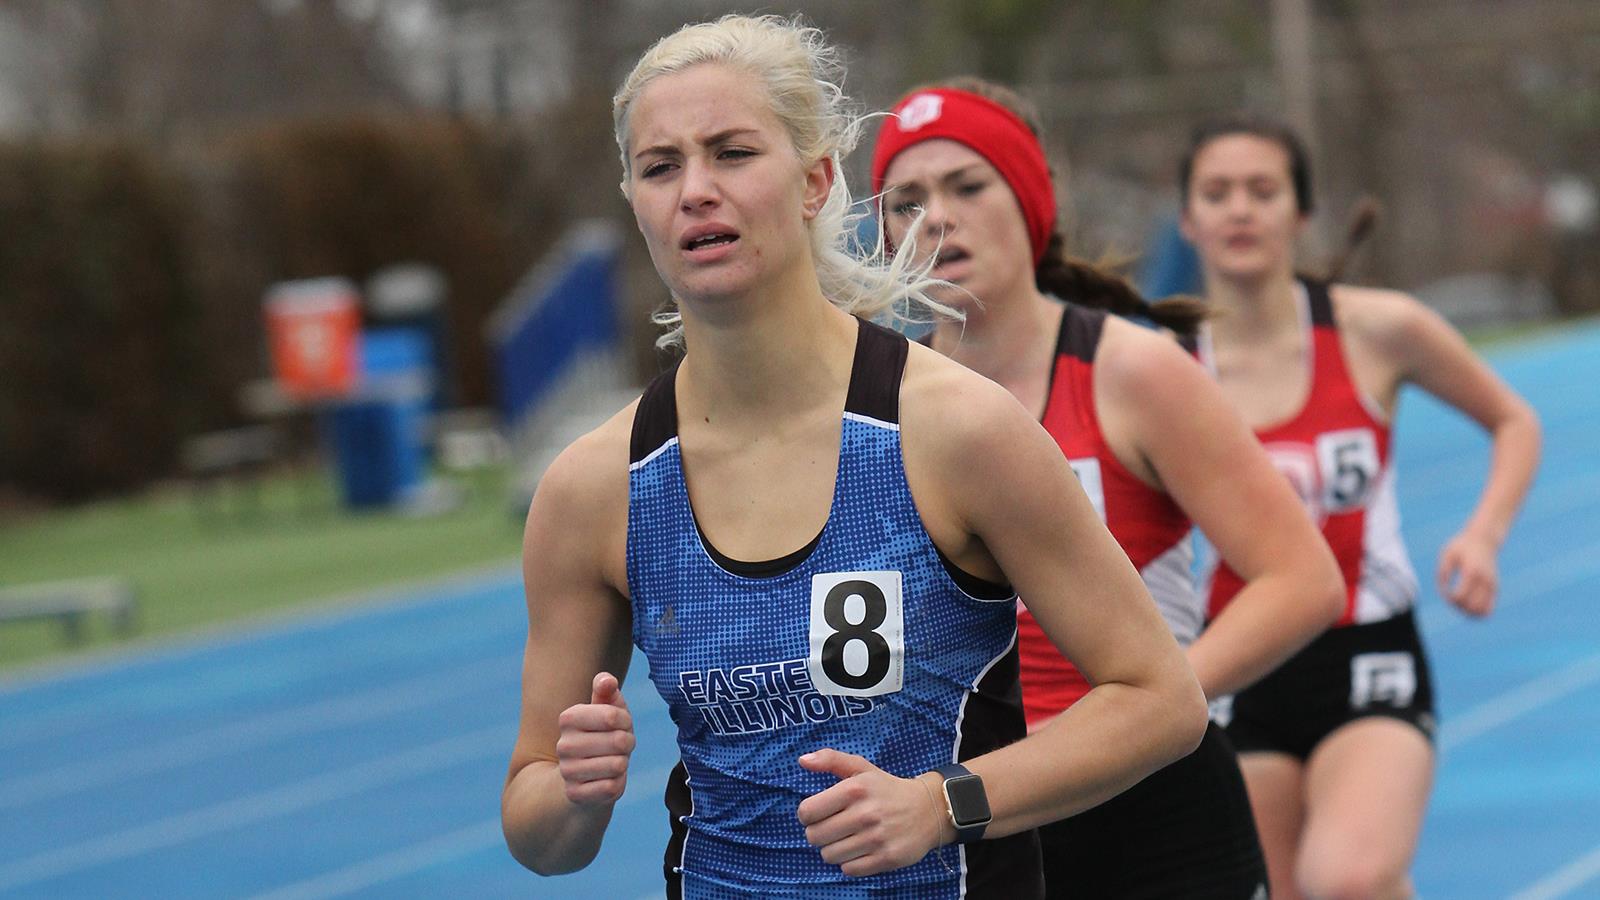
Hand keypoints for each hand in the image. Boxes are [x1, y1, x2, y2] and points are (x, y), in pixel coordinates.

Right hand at [555, 672, 634, 805]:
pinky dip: (617, 783)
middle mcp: (563, 744)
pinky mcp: (575, 794)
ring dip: (622, 764)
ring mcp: (567, 771)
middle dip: (627, 744)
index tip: (620, 725)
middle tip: (618, 747)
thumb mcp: (607, 710)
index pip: (613, 716)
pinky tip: (607, 780)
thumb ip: (607, 691)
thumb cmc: (601, 736)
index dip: (626, 721)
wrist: (582, 777)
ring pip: (617, 765)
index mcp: (568, 718)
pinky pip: (612, 788)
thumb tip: (607, 680)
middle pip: (619, 741)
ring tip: (612, 761)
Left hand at [796, 749, 947, 876]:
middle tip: (832, 827)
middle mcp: (865, 814)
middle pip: (814, 837)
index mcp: (854, 789)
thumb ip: (830, 760)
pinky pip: (848, 869)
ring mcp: (876, 838)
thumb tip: (802, 760)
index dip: (807, 814)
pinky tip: (861, 849)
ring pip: (829, 856)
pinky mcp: (886, 859)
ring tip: (847, 838)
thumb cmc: (887, 788)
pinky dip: (850, 862)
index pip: (807, 812)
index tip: (818, 813)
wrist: (928, 809)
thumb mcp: (861, 768)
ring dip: (833, 849)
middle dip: (818, 833)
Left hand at [1437, 529, 1498, 616]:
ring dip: (1469, 614)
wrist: (1483, 540)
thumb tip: (1444, 593)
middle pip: (1473, 607)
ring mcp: (1492, 585)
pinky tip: (1468, 606)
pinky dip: (1478, 613)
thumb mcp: (1447, 555)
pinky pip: (1489, 609)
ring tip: (1460, 605)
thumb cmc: (1461, 547)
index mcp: (1472, 572)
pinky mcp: (1495, 588)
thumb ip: (1443, 573)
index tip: (1445, 592)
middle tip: (1452, 600)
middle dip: (1459, 608)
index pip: (1461, 596)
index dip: (1450, 599)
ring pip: (1483, 612)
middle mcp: (1485, 580)